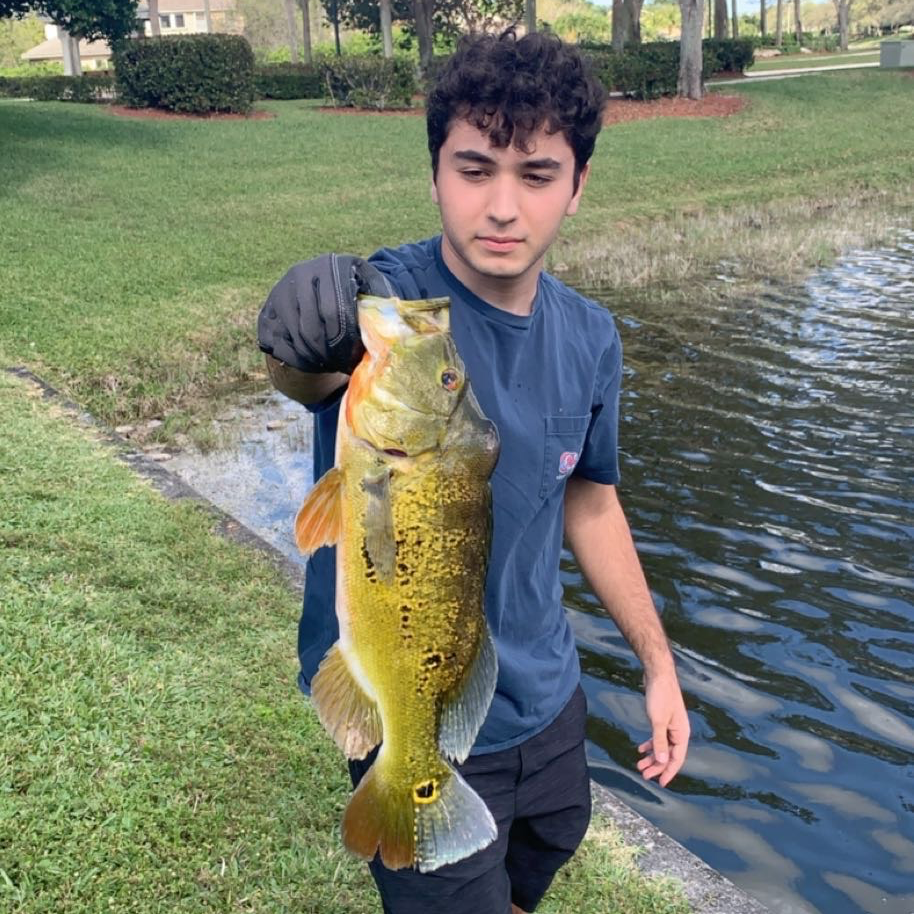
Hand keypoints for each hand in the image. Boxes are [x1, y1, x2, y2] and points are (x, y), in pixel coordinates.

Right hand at [257, 254, 393, 374]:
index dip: (346, 340)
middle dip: (331, 353)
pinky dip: (298, 360)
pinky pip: (279, 343)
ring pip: (297, 338)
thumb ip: (382, 304)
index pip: (334, 311)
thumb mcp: (372, 290)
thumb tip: (392, 328)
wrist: (321, 289)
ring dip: (316, 359)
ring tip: (333, 365)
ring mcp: (280, 291)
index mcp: (332, 265)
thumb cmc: (355, 294)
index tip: (355, 357)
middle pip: (313, 328)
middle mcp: (302, 273)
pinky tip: (314, 363)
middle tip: (344, 366)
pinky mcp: (267, 309)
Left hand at [636, 670, 689, 787]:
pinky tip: (641, 749)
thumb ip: (659, 742)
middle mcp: (679, 731)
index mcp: (682, 733)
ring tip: (639, 764)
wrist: (658, 674)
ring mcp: (671, 725)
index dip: (668, 772)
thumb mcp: (658, 721)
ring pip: (662, 746)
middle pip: (669, 754)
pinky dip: (650, 744)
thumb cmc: (661, 695)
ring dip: (652, 756)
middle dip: (657, 766)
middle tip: (643, 774)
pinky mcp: (663, 719)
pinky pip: (658, 737)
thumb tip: (661, 760)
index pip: (677, 759)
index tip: (660, 783)